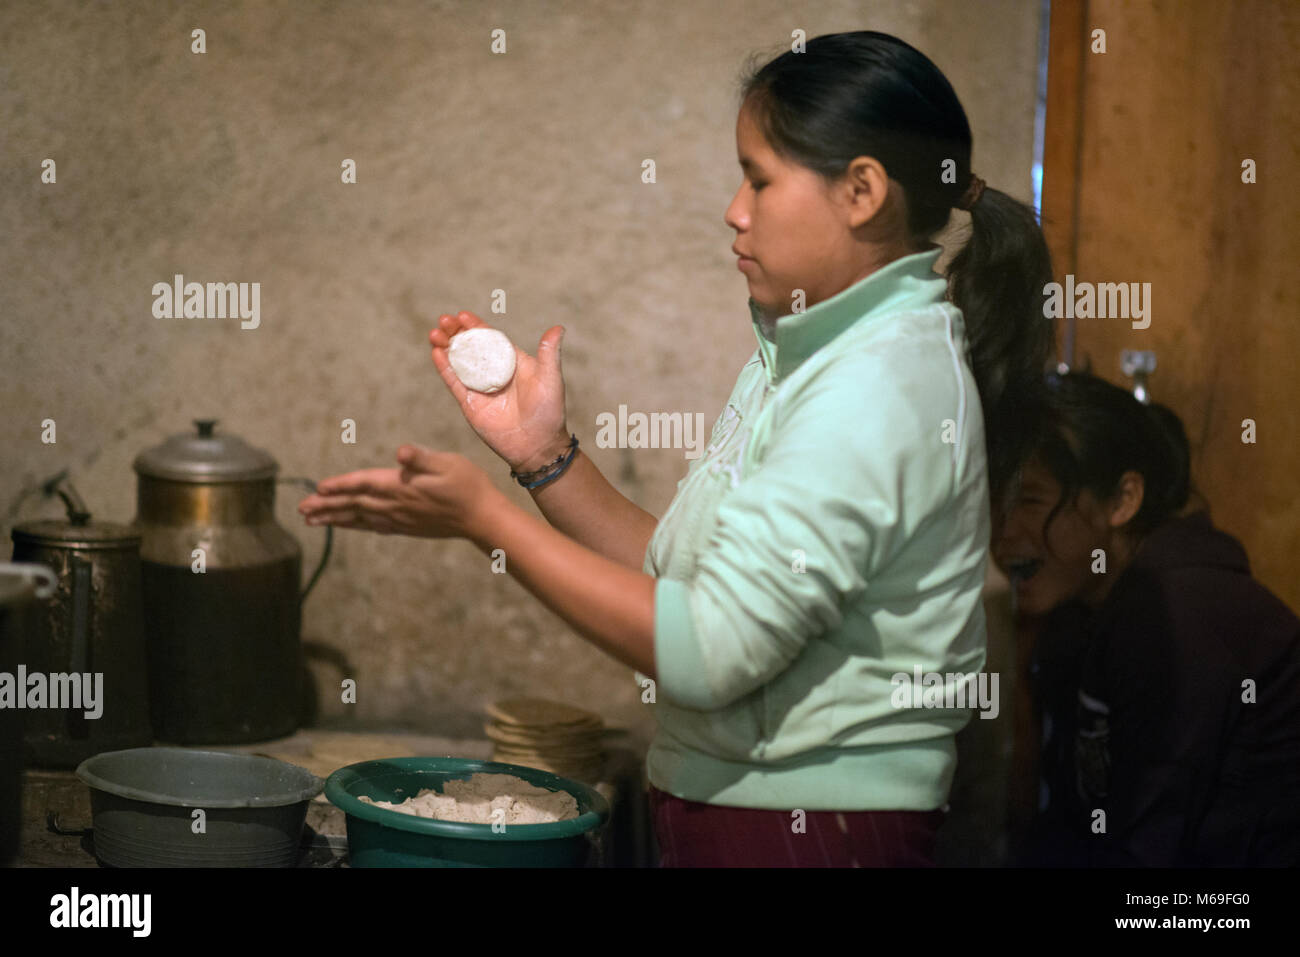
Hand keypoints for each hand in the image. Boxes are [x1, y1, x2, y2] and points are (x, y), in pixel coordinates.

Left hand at [297, 445, 503, 539]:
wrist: (483, 518)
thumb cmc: (468, 485)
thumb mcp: (448, 463)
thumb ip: (421, 458)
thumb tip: (401, 452)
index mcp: (401, 487)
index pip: (362, 484)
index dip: (339, 485)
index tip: (317, 488)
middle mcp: (395, 505)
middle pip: (353, 505)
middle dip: (326, 506)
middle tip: (301, 510)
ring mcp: (400, 519)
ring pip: (360, 519)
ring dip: (335, 518)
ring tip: (313, 521)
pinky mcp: (408, 527)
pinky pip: (374, 527)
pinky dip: (357, 526)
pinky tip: (350, 526)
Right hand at [430, 311, 570, 472]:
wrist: (537, 445)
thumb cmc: (548, 412)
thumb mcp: (550, 378)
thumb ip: (549, 353)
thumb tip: (558, 327)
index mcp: (511, 361)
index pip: (490, 338)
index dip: (476, 326)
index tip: (463, 315)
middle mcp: (493, 372)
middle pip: (470, 347)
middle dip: (456, 332)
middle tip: (444, 319)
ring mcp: (479, 387)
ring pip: (458, 361)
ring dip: (446, 346)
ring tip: (434, 332)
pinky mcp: (469, 403)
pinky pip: (454, 382)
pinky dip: (444, 368)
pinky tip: (436, 352)